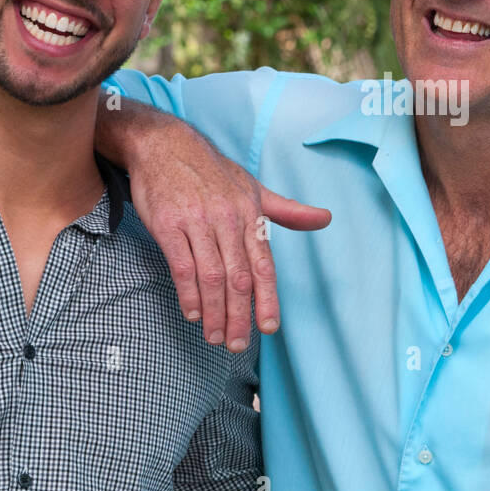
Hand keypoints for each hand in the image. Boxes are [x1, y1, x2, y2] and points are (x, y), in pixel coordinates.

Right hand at [97, 94, 329, 351]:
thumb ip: (286, 211)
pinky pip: (182, 265)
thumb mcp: (253, 188)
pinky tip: (192, 312)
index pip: (264, 265)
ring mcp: (197, 221)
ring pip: (212, 276)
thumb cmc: (211, 171)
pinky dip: (188, 293)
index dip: (268, 299)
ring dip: (214, 313)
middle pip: (239, 278)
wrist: (164, 144)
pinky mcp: (168, 223)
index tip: (269, 328)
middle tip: (236, 345)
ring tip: (214, 337)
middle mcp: (227, 219)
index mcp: (250, 214)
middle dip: (240, 317)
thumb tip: (325, 219)